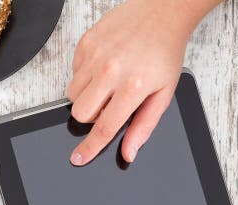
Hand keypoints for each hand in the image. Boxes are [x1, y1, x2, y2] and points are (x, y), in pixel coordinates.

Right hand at [67, 0, 208, 164]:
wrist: (162, 13)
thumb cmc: (164, 51)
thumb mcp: (163, 93)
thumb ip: (144, 126)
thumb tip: (129, 152)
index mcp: (133, 86)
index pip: (104, 127)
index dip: (89, 148)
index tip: (78, 158)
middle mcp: (111, 71)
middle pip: (80, 113)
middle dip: (90, 116)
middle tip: (107, 105)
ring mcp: (95, 55)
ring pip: (72, 95)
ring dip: (86, 97)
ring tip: (106, 83)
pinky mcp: (86, 43)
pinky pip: (73, 72)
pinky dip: (85, 76)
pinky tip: (103, 66)